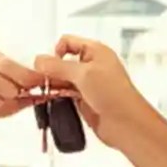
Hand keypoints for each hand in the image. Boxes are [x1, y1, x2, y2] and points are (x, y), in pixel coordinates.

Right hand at [0, 49, 46, 135]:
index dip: (27, 72)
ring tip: (9, 99)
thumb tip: (53, 82)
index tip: (41, 80)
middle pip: (3, 65)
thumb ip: (31, 87)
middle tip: (26, 91)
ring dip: (6, 94)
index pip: (10, 60)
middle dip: (20, 80)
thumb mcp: (15, 93)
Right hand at [33, 35, 153, 149]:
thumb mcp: (83, 74)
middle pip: (63, 62)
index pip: (68, 42)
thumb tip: (40, 61)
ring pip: (63, 80)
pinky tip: (53, 102)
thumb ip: (58, 66)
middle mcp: (92, 66)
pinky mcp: (85, 100)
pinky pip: (66, 95)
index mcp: (96, 51)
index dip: (56, 52)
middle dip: (52, 71)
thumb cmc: (115, 95)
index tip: (49, 66)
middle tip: (44, 81)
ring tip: (47, 93)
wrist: (126, 124)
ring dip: (54, 86)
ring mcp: (88, 84)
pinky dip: (58, 97)